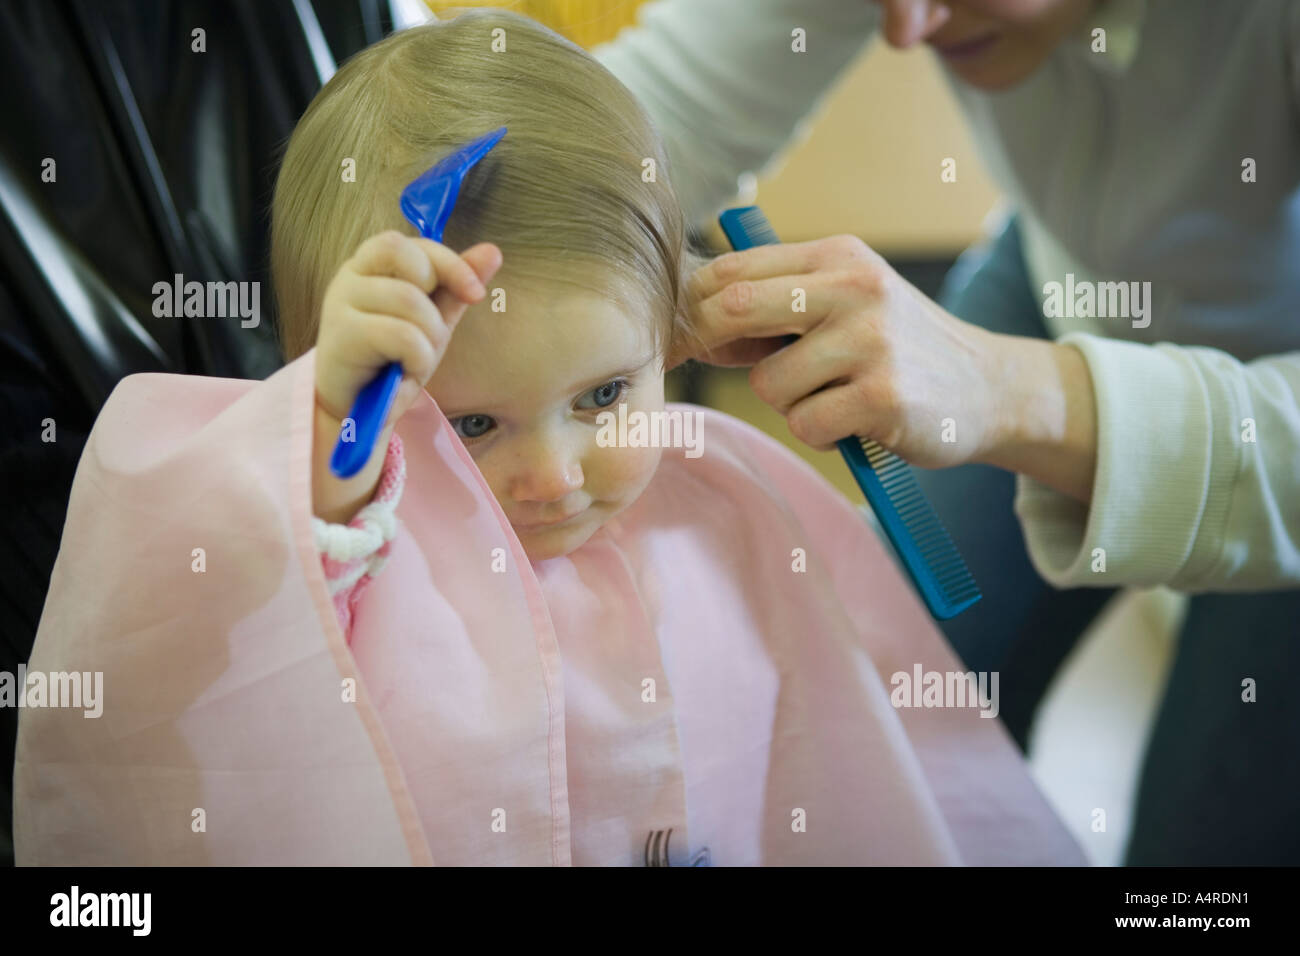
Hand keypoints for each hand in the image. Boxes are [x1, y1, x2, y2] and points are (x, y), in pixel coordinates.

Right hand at [311, 230, 502, 522]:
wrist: (356, 410)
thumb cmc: (391, 359)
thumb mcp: (431, 320)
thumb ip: (455, 286)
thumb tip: (493, 252)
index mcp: (373, 264)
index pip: (415, 245)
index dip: (451, 264)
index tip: (476, 294)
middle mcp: (352, 275)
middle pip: (411, 265)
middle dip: (435, 307)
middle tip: (430, 339)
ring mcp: (341, 302)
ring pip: (410, 302)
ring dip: (428, 340)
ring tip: (414, 362)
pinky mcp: (341, 334)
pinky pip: (402, 335)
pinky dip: (417, 359)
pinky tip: (403, 376)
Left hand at [672, 234, 1097, 500]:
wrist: (986, 387)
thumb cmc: (897, 347)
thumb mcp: (847, 301)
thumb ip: (778, 302)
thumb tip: (688, 318)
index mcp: (838, 256)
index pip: (733, 270)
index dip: (691, 308)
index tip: (674, 340)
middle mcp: (855, 288)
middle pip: (735, 309)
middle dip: (712, 346)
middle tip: (733, 367)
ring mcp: (871, 341)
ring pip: (769, 383)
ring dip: (789, 403)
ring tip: (833, 397)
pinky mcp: (883, 396)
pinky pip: (805, 424)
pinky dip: (820, 433)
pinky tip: (854, 422)